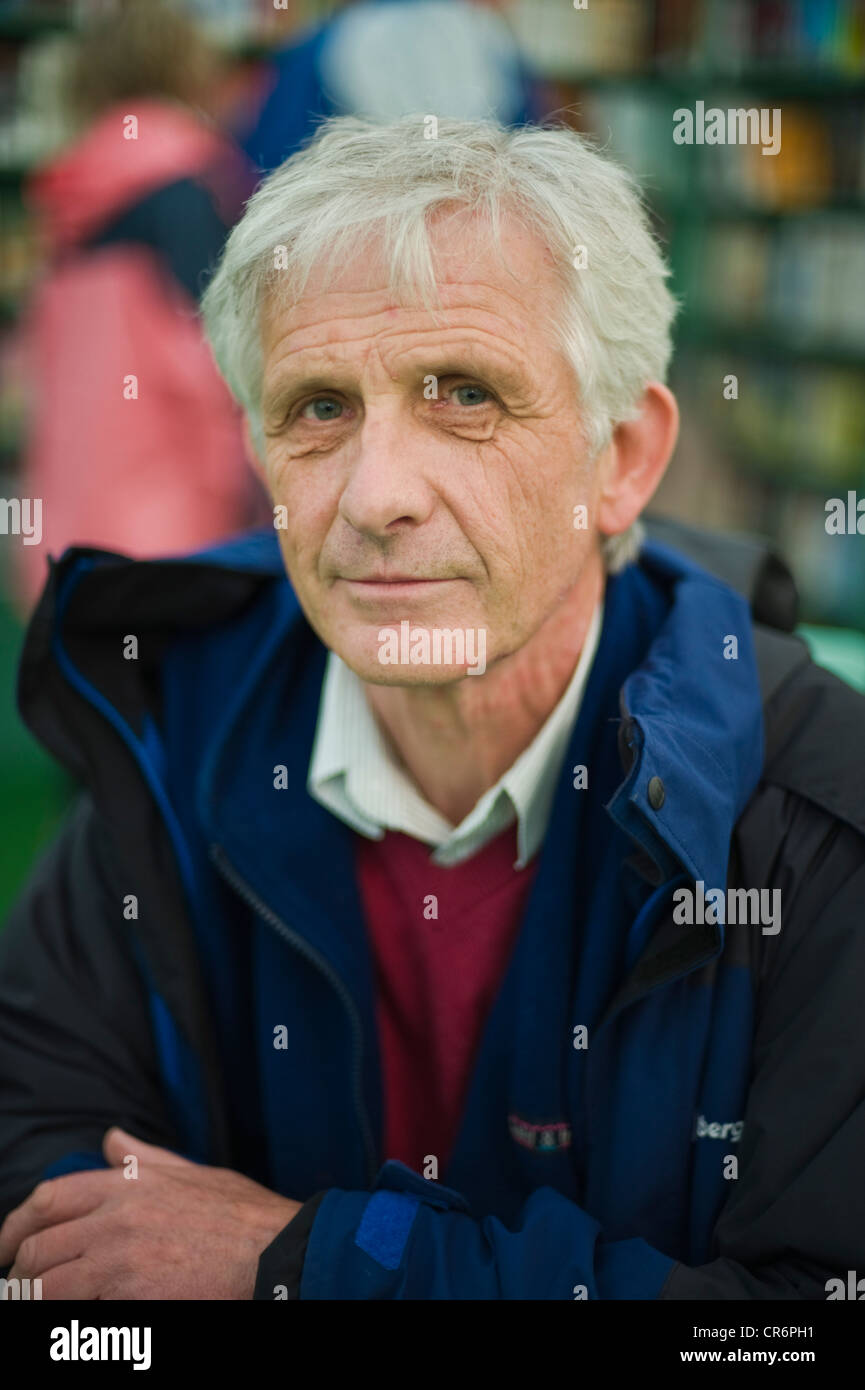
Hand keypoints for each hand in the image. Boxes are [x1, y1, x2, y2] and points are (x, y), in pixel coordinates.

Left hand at [0, 1128, 302, 1298]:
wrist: (274, 1249)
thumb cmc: (240, 1214)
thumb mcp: (191, 1172)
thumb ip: (145, 1157)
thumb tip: (113, 1140)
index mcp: (129, 1183)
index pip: (49, 1198)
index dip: (16, 1225)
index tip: (7, 1249)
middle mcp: (115, 1216)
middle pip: (38, 1246)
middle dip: (20, 1272)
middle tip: (20, 1290)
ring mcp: (119, 1257)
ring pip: (46, 1285)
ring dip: (35, 1299)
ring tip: (41, 1308)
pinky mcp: (130, 1294)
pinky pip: (75, 1312)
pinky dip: (65, 1319)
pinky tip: (72, 1323)